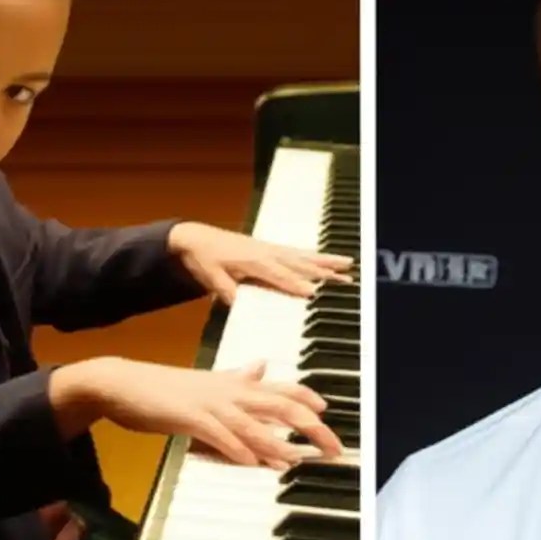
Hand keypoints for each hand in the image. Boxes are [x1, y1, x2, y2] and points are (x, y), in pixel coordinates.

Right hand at [91, 357, 342, 468]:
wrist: (122, 383)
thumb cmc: (165, 387)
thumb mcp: (208, 381)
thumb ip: (237, 377)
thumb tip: (262, 365)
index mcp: (234, 383)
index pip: (280, 386)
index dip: (307, 396)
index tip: (327, 410)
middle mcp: (228, 391)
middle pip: (279, 403)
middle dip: (309, 425)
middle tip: (333, 445)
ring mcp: (209, 403)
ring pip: (251, 421)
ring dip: (276, 441)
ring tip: (298, 458)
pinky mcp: (188, 417)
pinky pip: (217, 433)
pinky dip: (235, 447)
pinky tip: (250, 461)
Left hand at [168, 221, 354, 303]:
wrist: (194, 237)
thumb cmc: (202, 258)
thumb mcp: (209, 276)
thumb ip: (225, 289)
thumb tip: (237, 302)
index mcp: (252, 261)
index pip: (278, 275)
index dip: (295, 284)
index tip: (313, 293)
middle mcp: (265, 253)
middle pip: (299, 264)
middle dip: (322, 271)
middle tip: (345, 277)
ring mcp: (268, 249)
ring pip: (301, 256)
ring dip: (324, 261)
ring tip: (346, 264)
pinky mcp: (268, 248)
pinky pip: (295, 252)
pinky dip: (311, 256)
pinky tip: (323, 260)